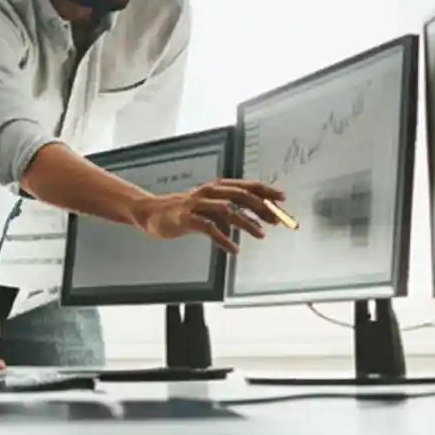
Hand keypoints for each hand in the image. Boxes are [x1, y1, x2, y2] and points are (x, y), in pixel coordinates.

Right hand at [131, 179, 285, 253]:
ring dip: (246, 222)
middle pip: (240, 195)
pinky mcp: (187, 219)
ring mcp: (197, 205)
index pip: (246, 185)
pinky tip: (234, 249)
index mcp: (216, 187)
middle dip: (261, 207)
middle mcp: (208, 192)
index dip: (266, 190)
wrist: (152, 213)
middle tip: (276, 220)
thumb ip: (232, 213)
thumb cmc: (184, 211)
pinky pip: (209, 228)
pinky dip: (224, 239)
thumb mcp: (211, 209)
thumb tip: (258, 222)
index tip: (282, 198)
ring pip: (227, 210)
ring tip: (261, 235)